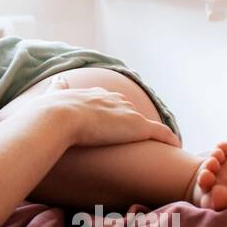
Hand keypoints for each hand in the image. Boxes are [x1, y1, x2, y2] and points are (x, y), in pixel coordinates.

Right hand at [34, 78, 179, 147]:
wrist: (58, 118)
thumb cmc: (50, 112)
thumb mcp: (53, 96)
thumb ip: (57, 89)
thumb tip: (58, 81)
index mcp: (93, 94)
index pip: (108, 100)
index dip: (112, 111)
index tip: (115, 121)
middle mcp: (113, 99)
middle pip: (128, 109)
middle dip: (132, 120)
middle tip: (136, 135)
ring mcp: (126, 112)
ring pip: (144, 121)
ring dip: (150, 132)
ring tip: (156, 143)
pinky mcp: (137, 127)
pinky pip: (160, 132)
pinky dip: (168, 138)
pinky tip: (175, 146)